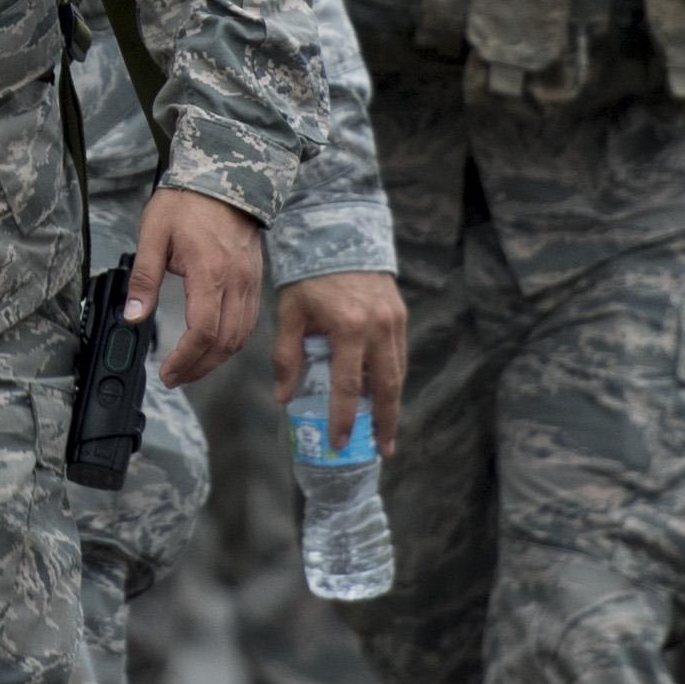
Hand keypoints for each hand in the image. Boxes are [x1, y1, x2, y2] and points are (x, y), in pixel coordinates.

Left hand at [128, 183, 268, 385]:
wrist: (225, 175)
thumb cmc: (187, 202)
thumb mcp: (153, 234)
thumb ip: (144, 279)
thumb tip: (133, 316)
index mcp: (209, 272)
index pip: (202, 331)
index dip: (185, 359)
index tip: (168, 372)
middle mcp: (235, 282)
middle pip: (225, 342)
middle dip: (200, 367)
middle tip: (176, 376)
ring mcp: (250, 281)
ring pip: (241, 336)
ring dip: (217, 359)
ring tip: (192, 367)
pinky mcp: (255, 279)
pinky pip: (250, 320)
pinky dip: (233, 340)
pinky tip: (215, 344)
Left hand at [270, 269, 406, 448]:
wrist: (338, 233)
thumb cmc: (306, 275)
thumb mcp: (289, 312)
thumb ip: (287, 356)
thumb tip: (284, 398)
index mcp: (348, 327)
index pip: (347, 386)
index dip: (344, 418)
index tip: (340, 443)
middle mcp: (378, 327)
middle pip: (386, 387)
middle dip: (385, 423)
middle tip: (382, 450)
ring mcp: (393, 320)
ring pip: (397, 372)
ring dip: (393, 404)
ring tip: (386, 432)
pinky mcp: (400, 314)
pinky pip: (399, 355)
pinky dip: (393, 378)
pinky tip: (385, 396)